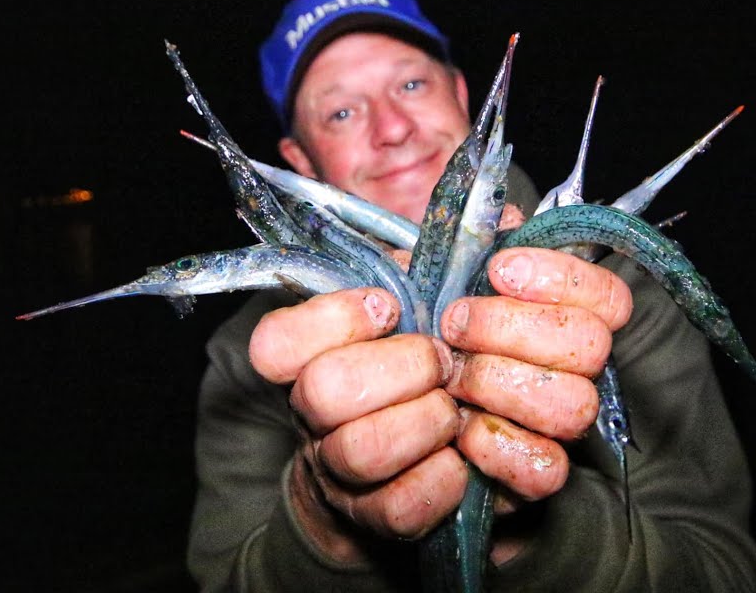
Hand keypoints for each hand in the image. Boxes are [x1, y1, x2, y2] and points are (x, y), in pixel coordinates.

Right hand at [249, 286, 466, 562]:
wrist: (401, 476)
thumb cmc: (411, 375)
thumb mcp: (406, 315)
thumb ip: (420, 274)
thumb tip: (479, 234)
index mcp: (305, 364)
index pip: (276, 342)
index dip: (334, 318)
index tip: (388, 307)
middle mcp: (311, 420)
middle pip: (325, 390)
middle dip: (402, 366)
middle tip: (441, 358)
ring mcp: (339, 475)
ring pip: (362, 450)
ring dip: (426, 420)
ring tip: (455, 407)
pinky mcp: (377, 521)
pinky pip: (401, 507)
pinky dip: (443, 478)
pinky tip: (461, 456)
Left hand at [439, 246, 632, 561]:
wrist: (371, 413)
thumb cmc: (408, 338)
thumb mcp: (424, 279)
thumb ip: (464, 246)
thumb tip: (506, 220)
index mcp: (561, 317)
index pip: (608, 296)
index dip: (562, 278)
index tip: (498, 270)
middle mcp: (573, 371)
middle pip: (591, 345)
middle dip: (512, 327)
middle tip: (453, 323)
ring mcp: (557, 427)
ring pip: (573, 405)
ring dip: (499, 382)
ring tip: (449, 376)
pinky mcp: (532, 479)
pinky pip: (546, 469)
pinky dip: (497, 446)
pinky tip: (459, 429)